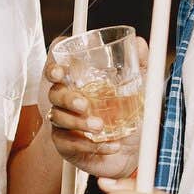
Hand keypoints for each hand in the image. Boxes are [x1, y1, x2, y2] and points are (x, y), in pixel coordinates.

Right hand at [43, 37, 147, 180]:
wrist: (134, 151)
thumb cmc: (130, 117)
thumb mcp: (140, 89)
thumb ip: (139, 65)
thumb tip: (140, 42)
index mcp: (80, 84)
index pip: (57, 71)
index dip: (53, 69)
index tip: (60, 72)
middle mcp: (68, 102)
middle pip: (54, 94)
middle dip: (67, 98)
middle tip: (85, 105)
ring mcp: (65, 124)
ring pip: (58, 118)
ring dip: (79, 123)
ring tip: (100, 127)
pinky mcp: (66, 145)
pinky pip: (69, 144)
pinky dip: (90, 145)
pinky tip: (111, 145)